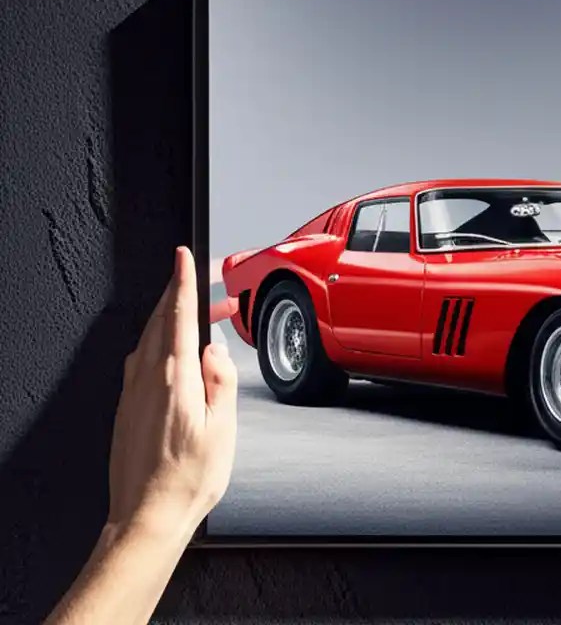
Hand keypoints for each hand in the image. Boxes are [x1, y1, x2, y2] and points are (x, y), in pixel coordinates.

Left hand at [108, 246, 237, 537]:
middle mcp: (146, 380)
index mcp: (174, 379)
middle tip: (213, 289)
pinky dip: (161, 343)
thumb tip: (215, 352)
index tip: (184, 256)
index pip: (179, 316)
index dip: (183, 281)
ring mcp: (132, 393)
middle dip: (184, 296)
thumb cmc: (187, 480)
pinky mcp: (126, 408)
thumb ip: (221, 383)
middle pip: (162, 321)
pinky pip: (142, 359)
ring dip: (174, 320)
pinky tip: (174, 353)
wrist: (147, 515)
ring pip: (150, 339)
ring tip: (201, 319)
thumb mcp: (223, 429)